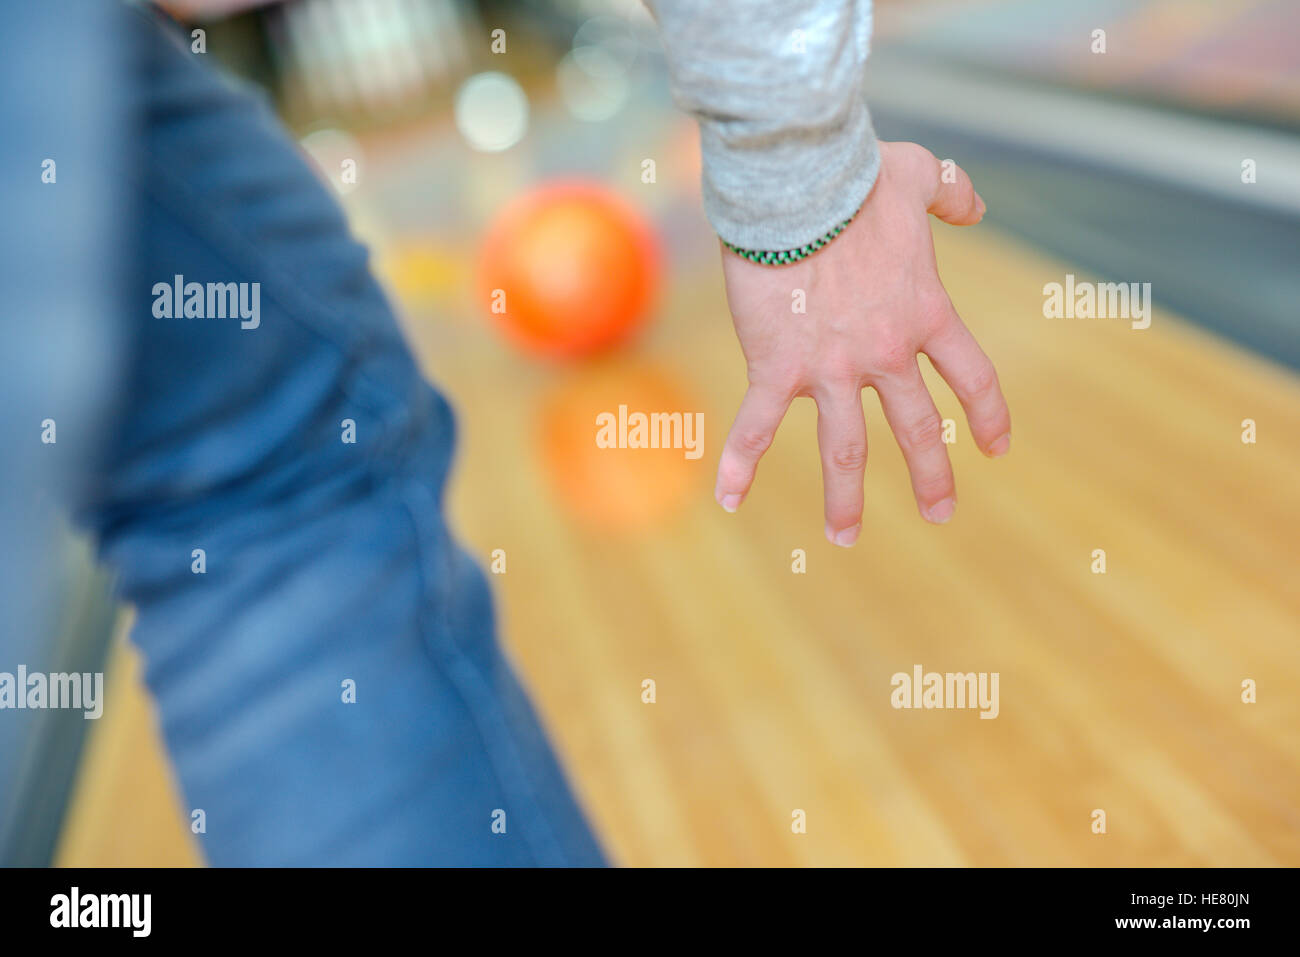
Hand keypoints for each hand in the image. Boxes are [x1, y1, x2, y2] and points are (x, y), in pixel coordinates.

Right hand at [714, 140, 1010, 544]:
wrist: (798, 186)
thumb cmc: (855, 175)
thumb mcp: (920, 174)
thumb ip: (954, 192)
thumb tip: (975, 205)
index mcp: (925, 313)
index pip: (970, 378)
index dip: (987, 416)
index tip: (996, 448)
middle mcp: (885, 353)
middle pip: (917, 429)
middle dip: (932, 476)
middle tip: (941, 512)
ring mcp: (831, 368)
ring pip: (844, 449)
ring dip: (845, 498)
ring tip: (844, 538)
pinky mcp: (777, 367)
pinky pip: (758, 427)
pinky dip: (740, 465)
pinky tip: (729, 500)